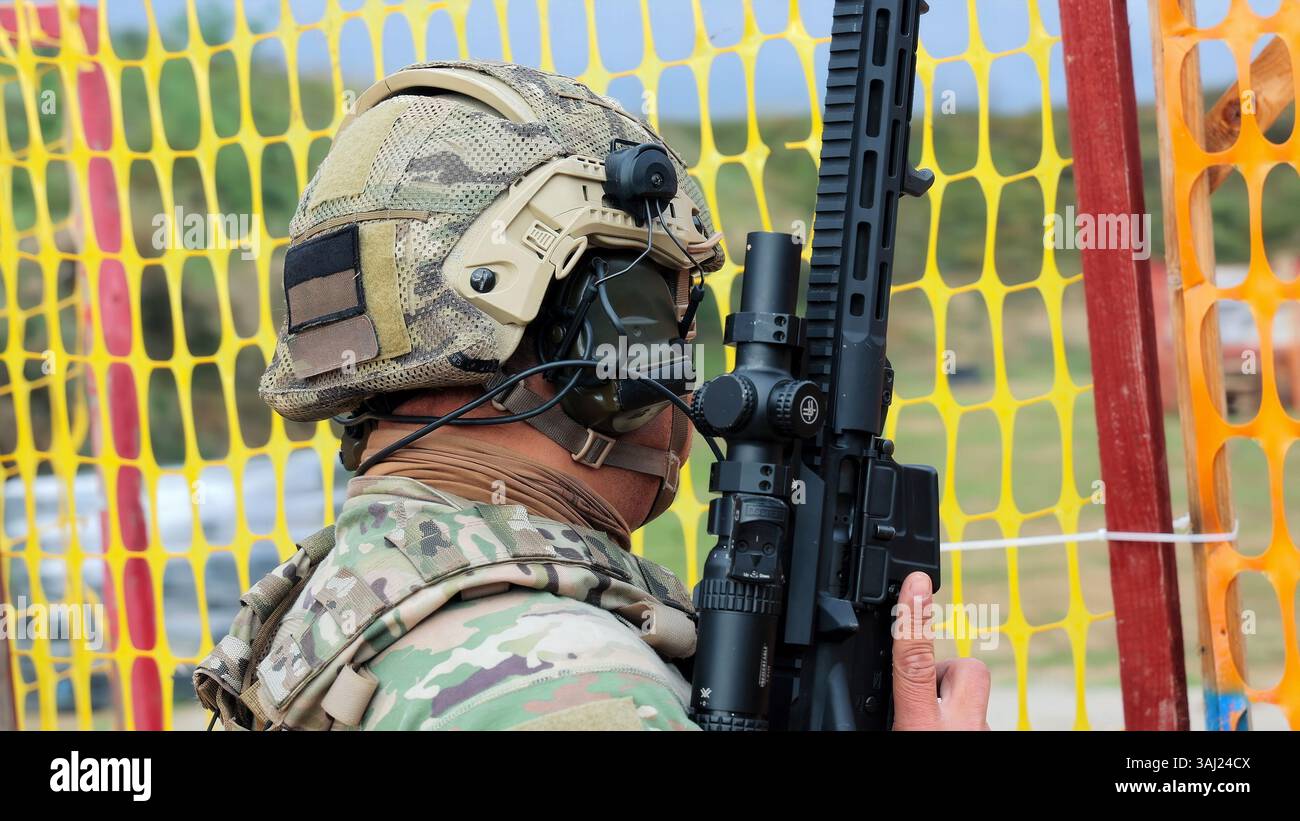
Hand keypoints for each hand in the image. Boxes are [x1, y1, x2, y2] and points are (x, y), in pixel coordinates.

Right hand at [891, 571, 989, 729]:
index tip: (916, 581)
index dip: (914, 618)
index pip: (915, 661)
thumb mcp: (887, 734)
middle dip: (944, 669)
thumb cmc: (923, 793)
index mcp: (922, 726)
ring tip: (927, 723)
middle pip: (964, 669)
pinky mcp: (993, 737)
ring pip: (970, 695)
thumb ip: (882, 714)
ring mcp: (980, 731)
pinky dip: (957, 719)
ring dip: (948, 700)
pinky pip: (974, 716)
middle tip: (923, 694)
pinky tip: (943, 730)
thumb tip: (881, 682)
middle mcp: (960, 726)